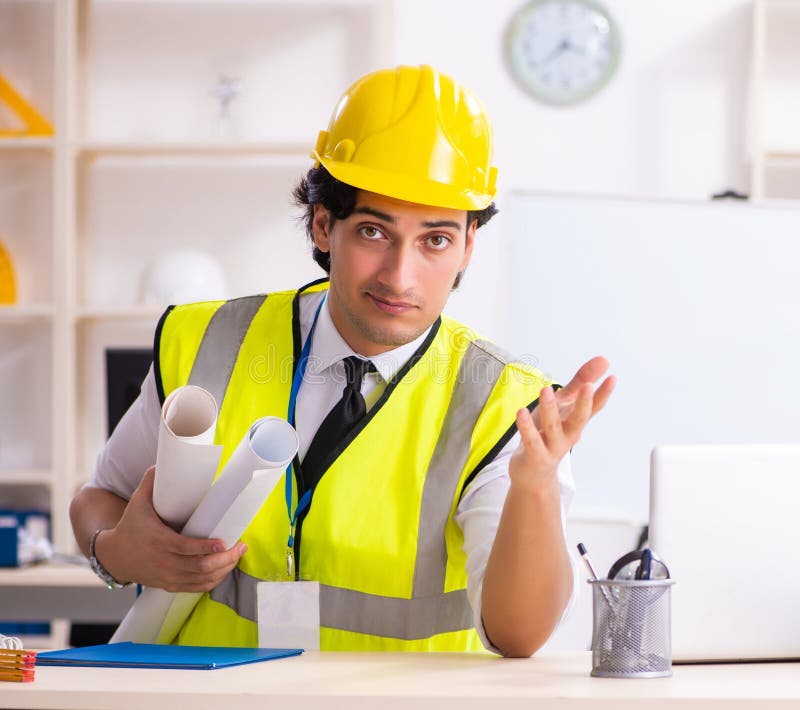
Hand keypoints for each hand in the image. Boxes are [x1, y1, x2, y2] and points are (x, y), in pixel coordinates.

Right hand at [96, 466, 245, 592]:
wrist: (115, 556)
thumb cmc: (131, 526)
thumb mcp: (137, 502)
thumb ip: (151, 482)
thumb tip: (162, 461)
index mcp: (159, 542)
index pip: (186, 548)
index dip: (207, 547)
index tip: (224, 542)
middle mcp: (165, 562)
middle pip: (200, 567)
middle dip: (225, 559)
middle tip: (241, 546)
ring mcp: (168, 576)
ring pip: (201, 579)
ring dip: (224, 569)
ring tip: (238, 554)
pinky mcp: (170, 585)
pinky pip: (196, 588)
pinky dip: (214, 581)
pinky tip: (225, 569)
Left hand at [511, 357, 615, 488]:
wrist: (534, 473)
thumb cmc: (548, 433)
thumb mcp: (563, 406)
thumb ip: (579, 383)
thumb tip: (603, 360)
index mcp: (576, 421)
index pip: (594, 408)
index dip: (603, 393)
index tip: (613, 377)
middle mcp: (568, 434)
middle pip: (579, 420)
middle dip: (583, 404)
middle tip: (587, 386)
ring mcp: (552, 446)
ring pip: (553, 427)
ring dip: (550, 409)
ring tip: (546, 389)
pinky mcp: (535, 455)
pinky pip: (531, 440)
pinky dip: (526, 427)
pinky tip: (521, 412)